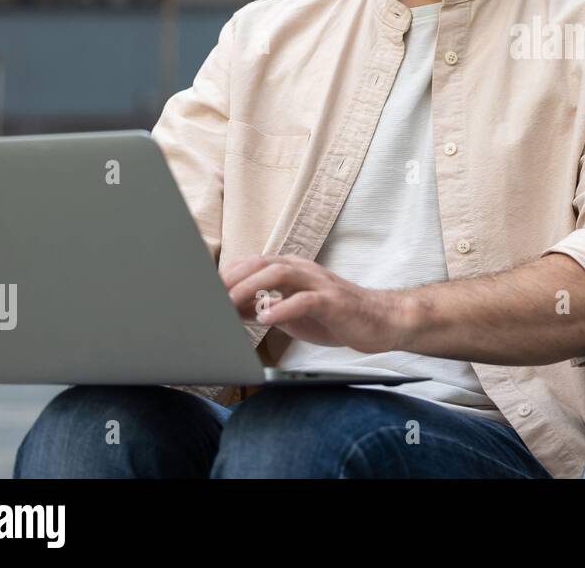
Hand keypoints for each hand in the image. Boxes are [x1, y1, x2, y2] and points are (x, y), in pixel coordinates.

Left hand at [220, 254, 407, 351]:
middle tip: (209, 297)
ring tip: (230, 303)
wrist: (380, 321)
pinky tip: (266, 319)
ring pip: (280, 273)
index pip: (253, 264)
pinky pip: (305, 299)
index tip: (204, 290)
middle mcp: (304, 270)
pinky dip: (282, 307)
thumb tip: (231, 311)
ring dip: (251, 286)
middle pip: (261, 262)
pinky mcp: (333, 301)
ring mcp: (319, 283)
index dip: (227, 275)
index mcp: (293, 270)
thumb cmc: (335, 316)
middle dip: (232, 278)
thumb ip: (265, 307)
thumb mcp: (292, 312)